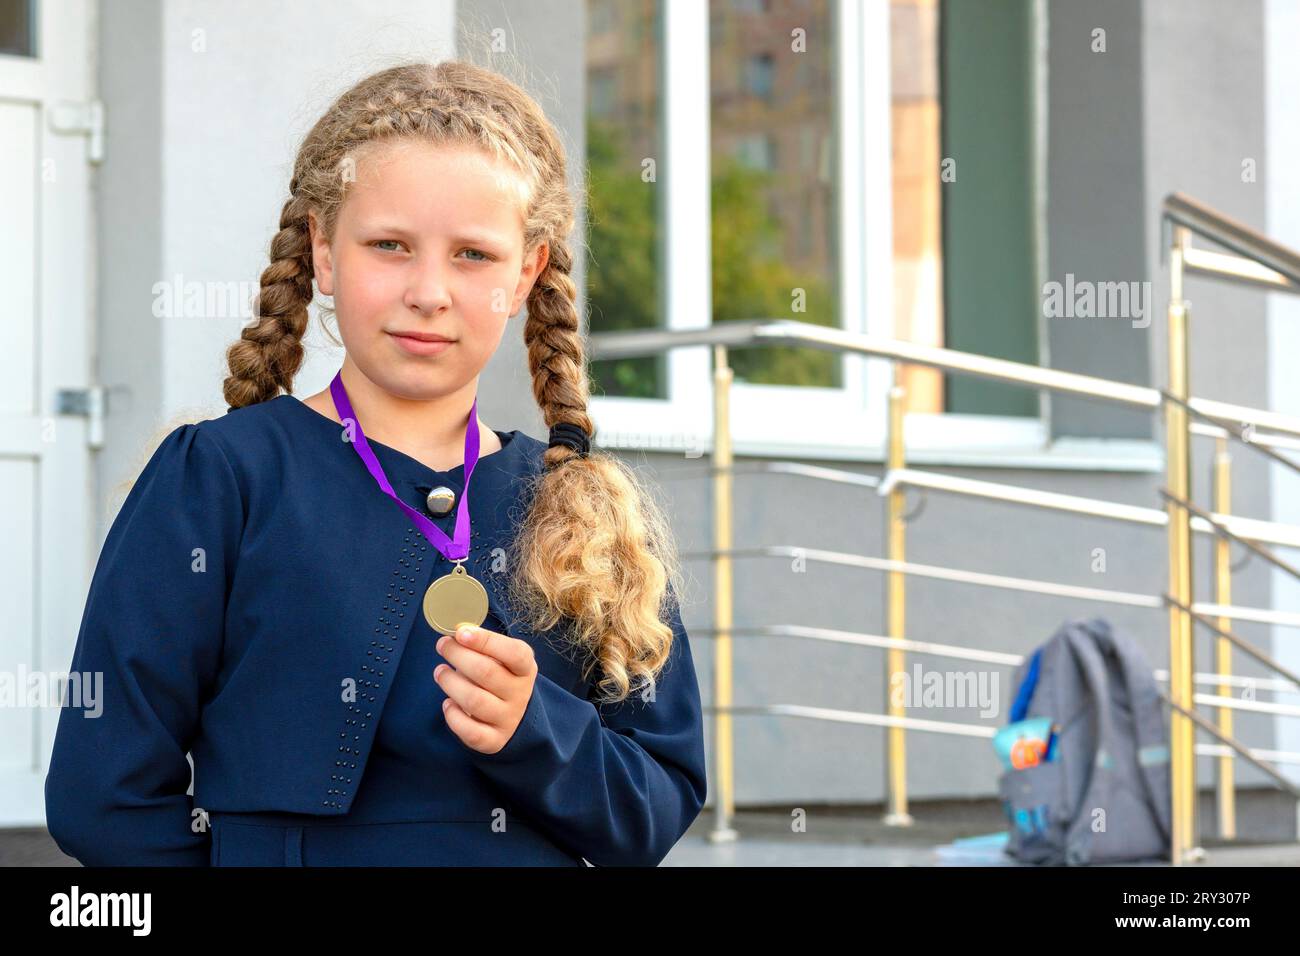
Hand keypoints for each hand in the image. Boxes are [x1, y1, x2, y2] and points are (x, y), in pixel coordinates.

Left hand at [434, 623, 537, 754]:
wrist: (516, 718)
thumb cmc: (501, 678)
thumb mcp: (503, 659)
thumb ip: (484, 646)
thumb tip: (456, 634)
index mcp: (525, 669)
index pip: (513, 653)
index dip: (486, 641)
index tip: (461, 632)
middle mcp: (520, 694)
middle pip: (486, 673)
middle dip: (458, 656)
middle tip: (442, 645)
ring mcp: (508, 719)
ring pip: (474, 701)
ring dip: (450, 683)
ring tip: (439, 672)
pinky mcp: (494, 740)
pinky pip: (470, 731)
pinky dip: (453, 716)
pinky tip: (448, 703)